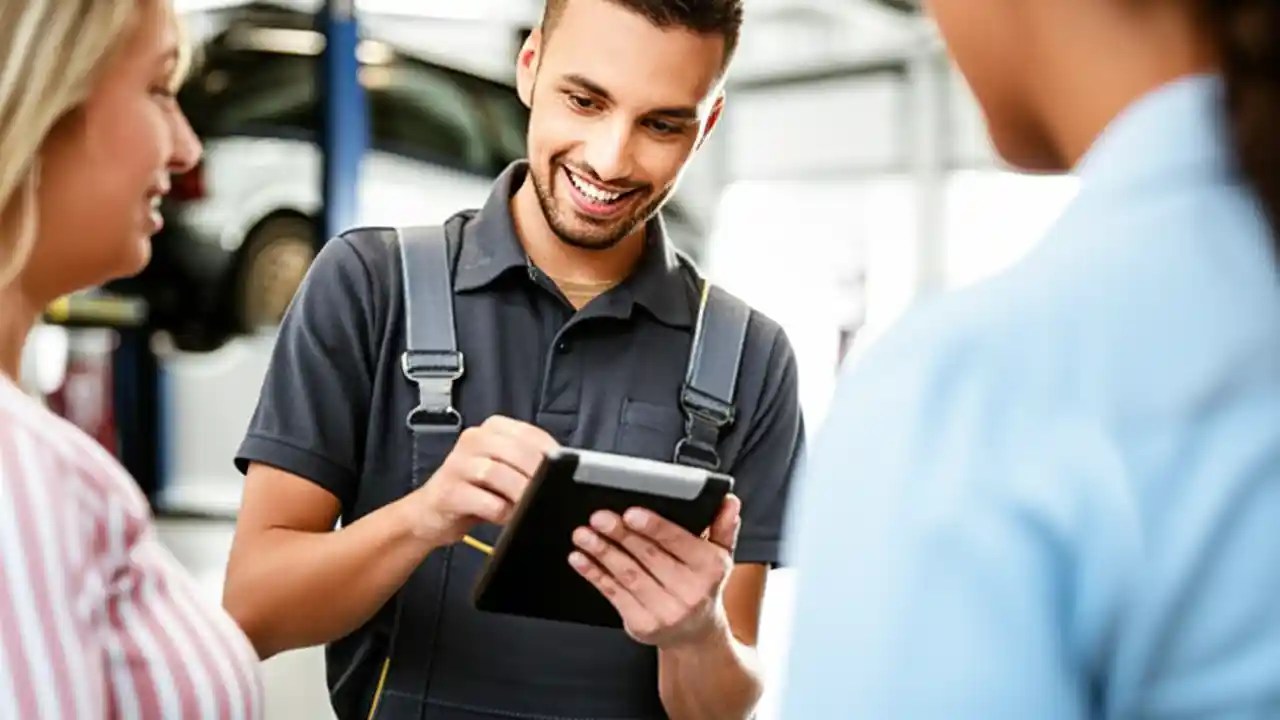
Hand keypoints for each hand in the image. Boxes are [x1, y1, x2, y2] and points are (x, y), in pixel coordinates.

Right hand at [404, 415, 557, 547]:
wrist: (430, 514)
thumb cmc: (475, 490)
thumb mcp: (503, 470)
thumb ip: (527, 464)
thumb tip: (565, 473)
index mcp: (491, 428)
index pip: (529, 433)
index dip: (551, 454)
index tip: (567, 472)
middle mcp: (473, 439)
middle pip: (516, 452)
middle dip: (538, 475)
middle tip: (551, 494)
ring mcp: (457, 464)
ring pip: (498, 474)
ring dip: (520, 493)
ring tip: (531, 507)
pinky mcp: (448, 492)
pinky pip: (484, 501)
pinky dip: (501, 512)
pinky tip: (507, 518)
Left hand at [569, 494, 741, 647]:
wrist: (697, 635)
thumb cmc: (703, 586)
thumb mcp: (720, 556)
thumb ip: (723, 527)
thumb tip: (729, 502)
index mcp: (709, 569)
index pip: (679, 542)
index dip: (654, 527)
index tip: (631, 513)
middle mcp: (689, 592)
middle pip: (648, 557)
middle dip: (621, 535)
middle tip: (599, 517)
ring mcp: (665, 611)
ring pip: (628, 575)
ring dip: (602, 552)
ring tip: (584, 534)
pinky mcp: (642, 625)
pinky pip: (613, 594)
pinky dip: (594, 574)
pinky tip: (580, 559)